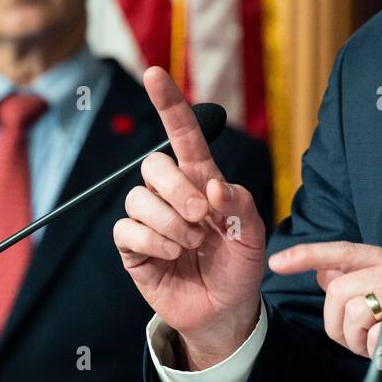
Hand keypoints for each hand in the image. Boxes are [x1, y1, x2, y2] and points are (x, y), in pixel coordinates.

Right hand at [113, 67, 266, 369]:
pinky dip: (153, 242)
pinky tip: (170, 254)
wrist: (226, 309)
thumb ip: (240, 203)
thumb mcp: (253, 232)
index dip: (169, 103)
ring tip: (192, 244)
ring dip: (170, 223)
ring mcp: (149, 218)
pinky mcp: (133, 246)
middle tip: (203, 218)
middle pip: (154, 165)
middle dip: (178, 190)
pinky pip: (127, 230)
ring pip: (139, 198)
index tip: (155, 73)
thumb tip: (212, 188)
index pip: (183, 134)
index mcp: (203, 179)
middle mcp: (172, 192)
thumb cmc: (240, 264)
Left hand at [270, 241, 381, 381]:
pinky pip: (379, 337)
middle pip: (340, 292)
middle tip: (362, 342)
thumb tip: (326, 271)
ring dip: (362, 344)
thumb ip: (368, 282)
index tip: (280, 262)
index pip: (344, 250)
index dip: (308, 254)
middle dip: (339, 328)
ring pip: (356, 315)